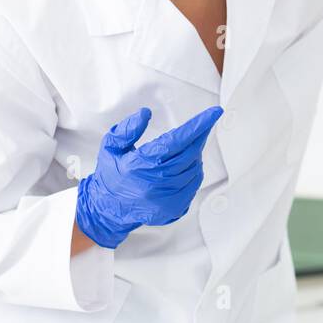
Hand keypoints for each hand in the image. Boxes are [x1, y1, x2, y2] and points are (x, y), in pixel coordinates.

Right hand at [75, 105, 222, 248]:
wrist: (108, 209)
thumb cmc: (111, 175)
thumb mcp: (110, 147)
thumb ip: (128, 129)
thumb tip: (145, 113)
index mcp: (140, 165)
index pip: (176, 141)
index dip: (197, 125)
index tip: (213, 112)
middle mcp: (156, 183)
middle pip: (191, 152)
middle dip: (200, 135)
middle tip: (205, 123)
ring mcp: (167, 198)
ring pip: (195, 167)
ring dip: (195, 153)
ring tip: (185, 147)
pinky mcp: (174, 207)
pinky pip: (194, 183)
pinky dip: (194, 170)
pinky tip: (184, 165)